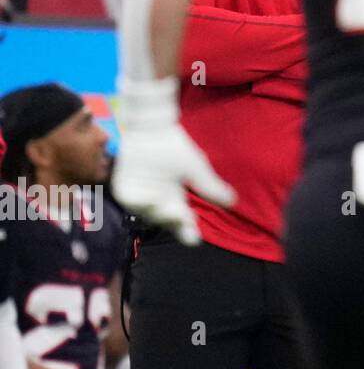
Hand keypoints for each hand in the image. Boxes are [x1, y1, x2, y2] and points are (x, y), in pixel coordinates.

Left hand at [112, 78, 234, 244]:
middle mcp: (158, 201)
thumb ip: (211, 186)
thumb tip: (233, 202)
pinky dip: (141, 203)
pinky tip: (152, 199)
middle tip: (184, 220)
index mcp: (175, 199)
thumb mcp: (197, 168)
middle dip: (174, 223)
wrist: (153, 129)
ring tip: (172, 210)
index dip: (187, 231)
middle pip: (166, 221)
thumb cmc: (176, 147)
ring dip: (159, 214)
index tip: (194, 239)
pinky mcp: (125, 189)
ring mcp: (140, 197)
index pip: (182, 221)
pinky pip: (131, 202)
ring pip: (148, 215)